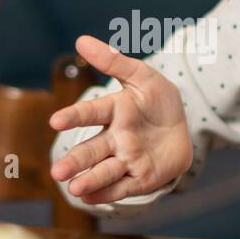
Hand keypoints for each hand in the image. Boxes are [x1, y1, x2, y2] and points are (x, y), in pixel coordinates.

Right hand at [49, 35, 192, 204]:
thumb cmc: (158, 99)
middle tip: (57, 171)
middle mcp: (115, 138)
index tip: (55, 122)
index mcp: (114, 111)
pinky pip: (122, 186)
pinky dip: (106, 193)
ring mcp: (126, 159)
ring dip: (88, 179)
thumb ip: (114, 62)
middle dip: (75, 161)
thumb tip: (81, 40)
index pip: (90, 113)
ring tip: (73, 187)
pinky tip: (88, 198)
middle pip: (91, 149)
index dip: (74, 117)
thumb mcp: (143, 77)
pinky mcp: (140, 177)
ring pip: (104, 170)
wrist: (184, 126)